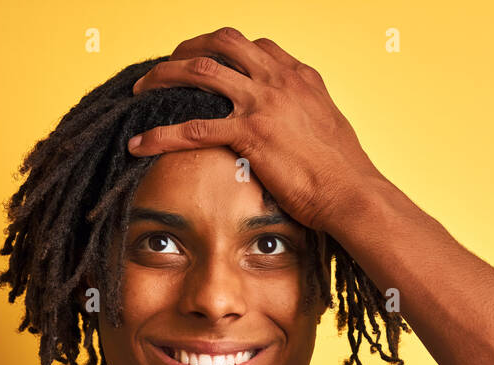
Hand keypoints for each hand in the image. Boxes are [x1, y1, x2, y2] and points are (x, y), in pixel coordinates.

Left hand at [129, 26, 384, 233]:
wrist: (352, 193)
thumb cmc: (343, 172)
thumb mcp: (327, 127)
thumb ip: (305, 114)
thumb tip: (294, 123)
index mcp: (299, 76)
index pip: (254, 46)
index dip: (223, 50)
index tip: (204, 62)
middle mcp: (279, 80)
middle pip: (222, 42)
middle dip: (187, 48)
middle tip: (165, 68)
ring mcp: (264, 103)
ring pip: (200, 71)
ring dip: (164, 76)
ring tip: (141, 91)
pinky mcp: (251, 134)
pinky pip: (193, 128)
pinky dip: (160, 134)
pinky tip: (140, 143)